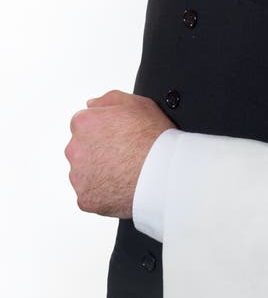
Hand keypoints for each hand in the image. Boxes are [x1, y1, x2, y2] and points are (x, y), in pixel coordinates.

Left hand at [65, 89, 176, 218]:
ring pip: (84, 171)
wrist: (161, 173)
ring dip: (98, 170)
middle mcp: (75, 149)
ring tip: (124, 170)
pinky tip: (121, 184)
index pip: (83, 123)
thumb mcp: (137, 103)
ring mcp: (79, 176)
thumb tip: (92, 104)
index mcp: (85, 123)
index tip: (115, 134)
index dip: (102, 128)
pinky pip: (90, 193)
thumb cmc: (153, 138)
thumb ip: (109, 99)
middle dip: (97, 149)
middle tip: (122, 152)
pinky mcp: (85, 198)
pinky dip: (102, 191)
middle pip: (81, 148)